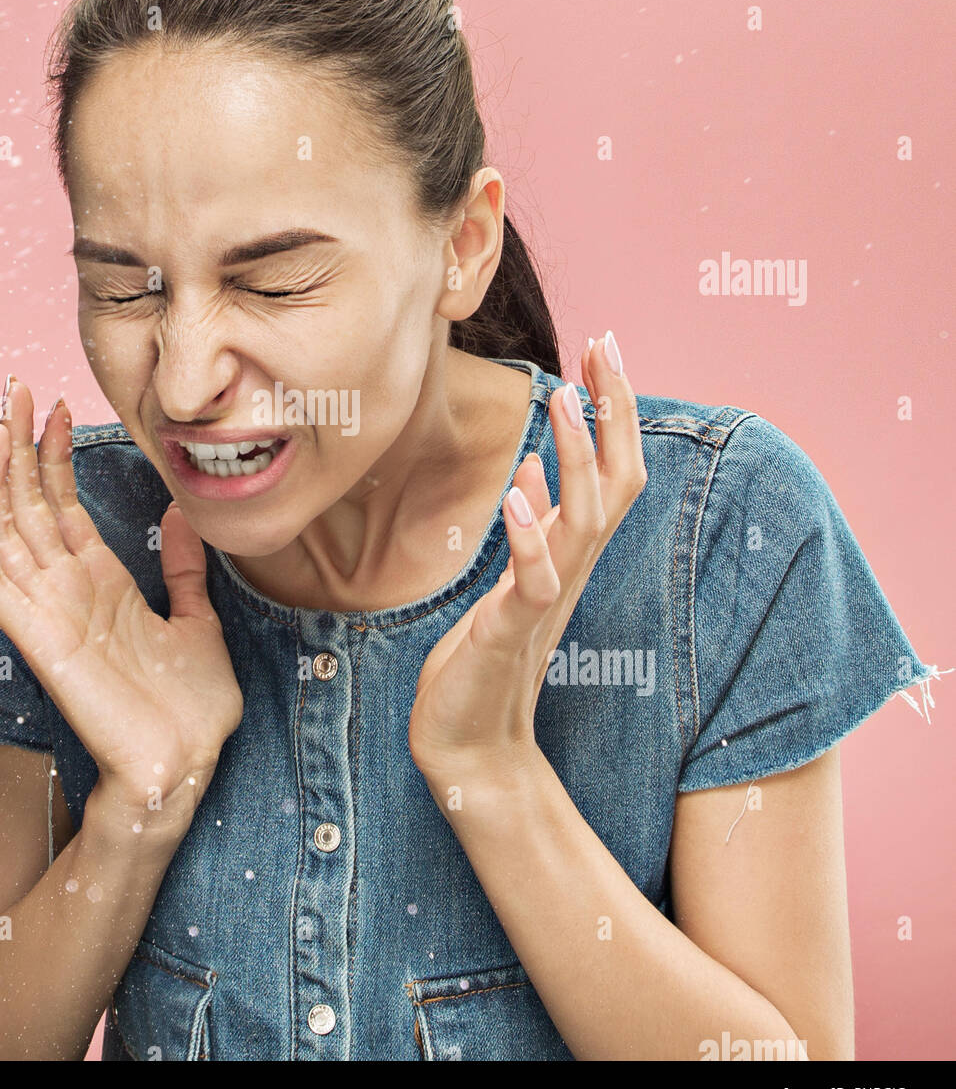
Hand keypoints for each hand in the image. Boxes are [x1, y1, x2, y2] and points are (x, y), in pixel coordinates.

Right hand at [0, 377, 243, 816]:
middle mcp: (66, 590)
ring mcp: (48, 612)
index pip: (61, 504)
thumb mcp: (197, 620)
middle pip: (27, 503)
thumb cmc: (191, 706)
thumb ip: (182, 569)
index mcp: (100, 583)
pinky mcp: (38, 638)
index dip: (53, 455)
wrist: (184, 764)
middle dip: (18, 444)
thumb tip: (180, 512)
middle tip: (11, 387)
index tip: (54, 405)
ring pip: (5, 529)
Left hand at [407, 333, 647, 781]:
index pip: (609, 469)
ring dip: (577, 461)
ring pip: (584, 523)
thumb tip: (533, 468)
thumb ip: (531, 526)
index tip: (607, 348)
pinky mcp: (512, 633)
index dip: (613, 410)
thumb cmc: (487, 656)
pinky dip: (530, 540)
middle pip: (616, 482)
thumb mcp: (510, 578)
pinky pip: (534, 583)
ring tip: (566, 400)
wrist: (472, 741)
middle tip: (607, 346)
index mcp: (569, 554)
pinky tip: (516, 496)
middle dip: (614, 413)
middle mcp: (570, 570)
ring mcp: (545, 600)